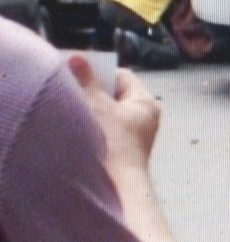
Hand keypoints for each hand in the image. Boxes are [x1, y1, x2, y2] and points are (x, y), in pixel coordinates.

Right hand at [68, 55, 159, 172]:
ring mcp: (137, 133)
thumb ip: (86, 81)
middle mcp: (146, 116)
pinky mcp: (127, 149)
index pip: (122, 76)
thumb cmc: (113, 141)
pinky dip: (97, 125)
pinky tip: (81, 128)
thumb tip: (76, 57)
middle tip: (72, 88)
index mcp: (145, 101)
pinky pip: (111, 128)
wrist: (118, 184)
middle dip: (95, 91)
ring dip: (94, 109)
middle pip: (116, 94)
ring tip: (74, 107)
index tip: (79, 72)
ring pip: (112, 112)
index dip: (100, 72)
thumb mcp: (97, 106)